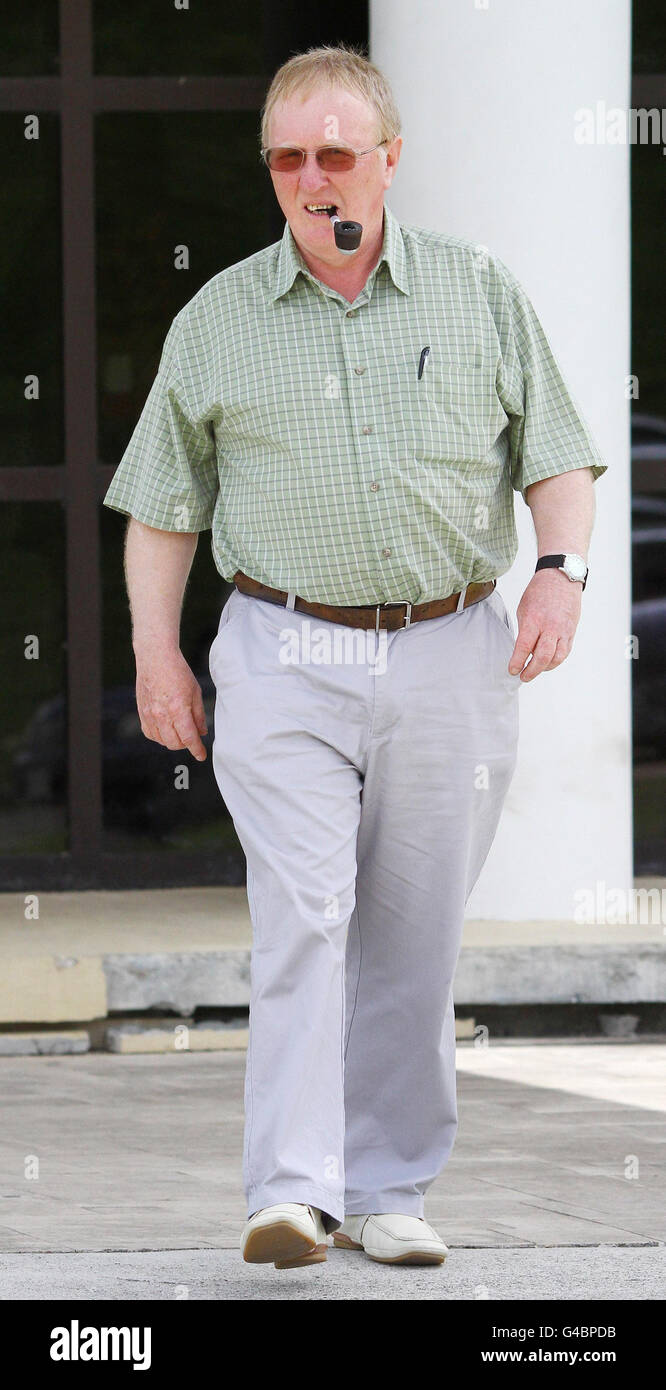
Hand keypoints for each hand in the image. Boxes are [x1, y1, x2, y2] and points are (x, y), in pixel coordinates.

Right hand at [134, 645, 208, 759]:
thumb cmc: (178, 671)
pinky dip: (159, 736)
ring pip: (161, 741)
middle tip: (192, 737)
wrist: (156, 658)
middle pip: (174, 744)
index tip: (201, 755)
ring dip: (172, 741)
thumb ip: (198, 715)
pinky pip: (150, 733)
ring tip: (179, 731)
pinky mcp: (142, 712)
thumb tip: (201, 732)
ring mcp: (149, 714)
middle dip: (185, 745)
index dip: (197, 750)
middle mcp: (162, 715)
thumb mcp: (195, 691)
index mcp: (178, 709)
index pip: (189, 738)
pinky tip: (166, 728)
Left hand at [508, 569, 582, 681]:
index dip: (517, 661)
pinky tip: (547, 662)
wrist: (561, 577)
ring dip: (545, 668)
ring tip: (534, 670)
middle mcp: (551, 626)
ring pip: (557, 658)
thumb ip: (524, 630)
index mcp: (534, 619)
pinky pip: (565, 651)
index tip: (512, 670)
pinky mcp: (571, 631)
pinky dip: (556, 660)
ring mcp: (563, 630)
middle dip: (531, 671)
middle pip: (543, 657)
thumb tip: (522, 650)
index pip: (525, 646)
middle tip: (523, 676)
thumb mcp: (524, 609)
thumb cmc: (539, 592)